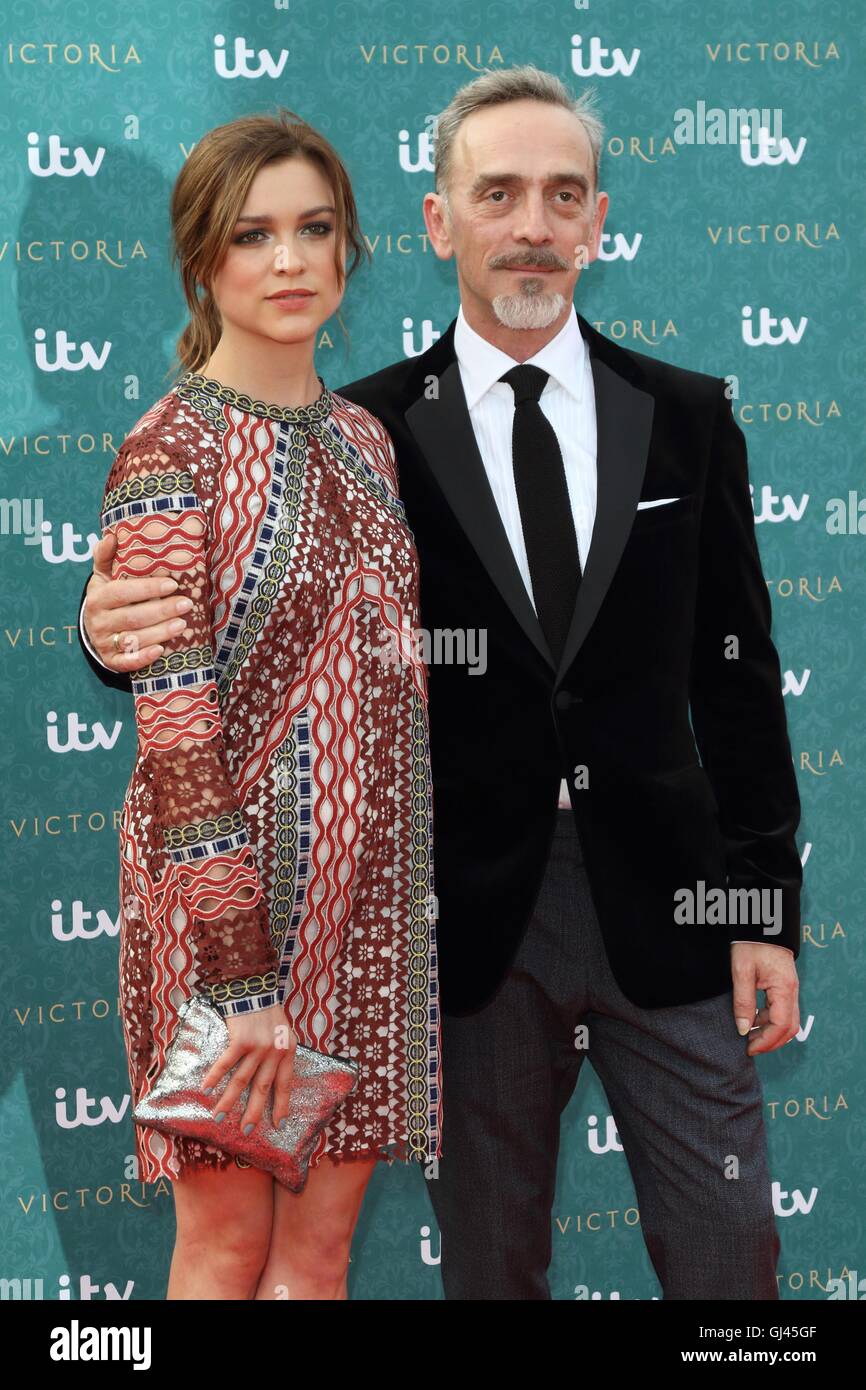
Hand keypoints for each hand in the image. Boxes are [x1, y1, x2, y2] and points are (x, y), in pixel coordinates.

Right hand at [84, 530, 193, 670]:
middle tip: (186, 604)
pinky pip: (126, 662)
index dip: (147, 588)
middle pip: (132, 617)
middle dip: (161, 611)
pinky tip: (162, 651)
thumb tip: (112, 535)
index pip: (122, 592)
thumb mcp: (103, 575)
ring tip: (183, 624)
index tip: (171, 584)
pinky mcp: (111, 660)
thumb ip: (106, 556)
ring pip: (133, 639)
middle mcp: (97, 621)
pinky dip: (143, 657)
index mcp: (97, 597)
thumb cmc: (107, 596)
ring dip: (159, 632)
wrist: (95, 627)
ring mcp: (104, 643)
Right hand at [201, 1003, 296, 1131]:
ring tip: (219, 1117)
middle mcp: (275, 1051)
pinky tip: (206, 1090)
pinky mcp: (240, 1040)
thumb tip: (274, 1076)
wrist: (255, 988)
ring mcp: (258, 1046)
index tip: (279, 1125)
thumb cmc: (268, 1011)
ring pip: (242, 1081)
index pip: (285, 1084)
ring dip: (229, 1101)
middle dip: (254, 1112)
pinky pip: (226, 1064)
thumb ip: (280, 1052)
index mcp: (288, 1050)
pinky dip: (215, 1077)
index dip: (281, 1105)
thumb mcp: (284, 1032)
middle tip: (247, 1131)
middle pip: (263, 1088)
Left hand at [730, 942, 799, 1054]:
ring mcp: (791, 989)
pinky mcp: (785, 986)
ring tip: (749, 1035)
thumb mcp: (741, 972)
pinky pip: (782, 1010)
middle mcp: (792, 991)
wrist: (761, 923)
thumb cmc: (750, 944)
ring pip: (788, 1020)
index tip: (749, 1048)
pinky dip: (770, 1020)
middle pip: (789, 1027)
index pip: (781, 1025)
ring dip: (770, 1032)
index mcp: (784, 988)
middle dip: (771, 1042)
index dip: (766, 1041)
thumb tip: (744, 1029)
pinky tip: (754, 1020)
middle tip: (750, 1048)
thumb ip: (743, 1001)